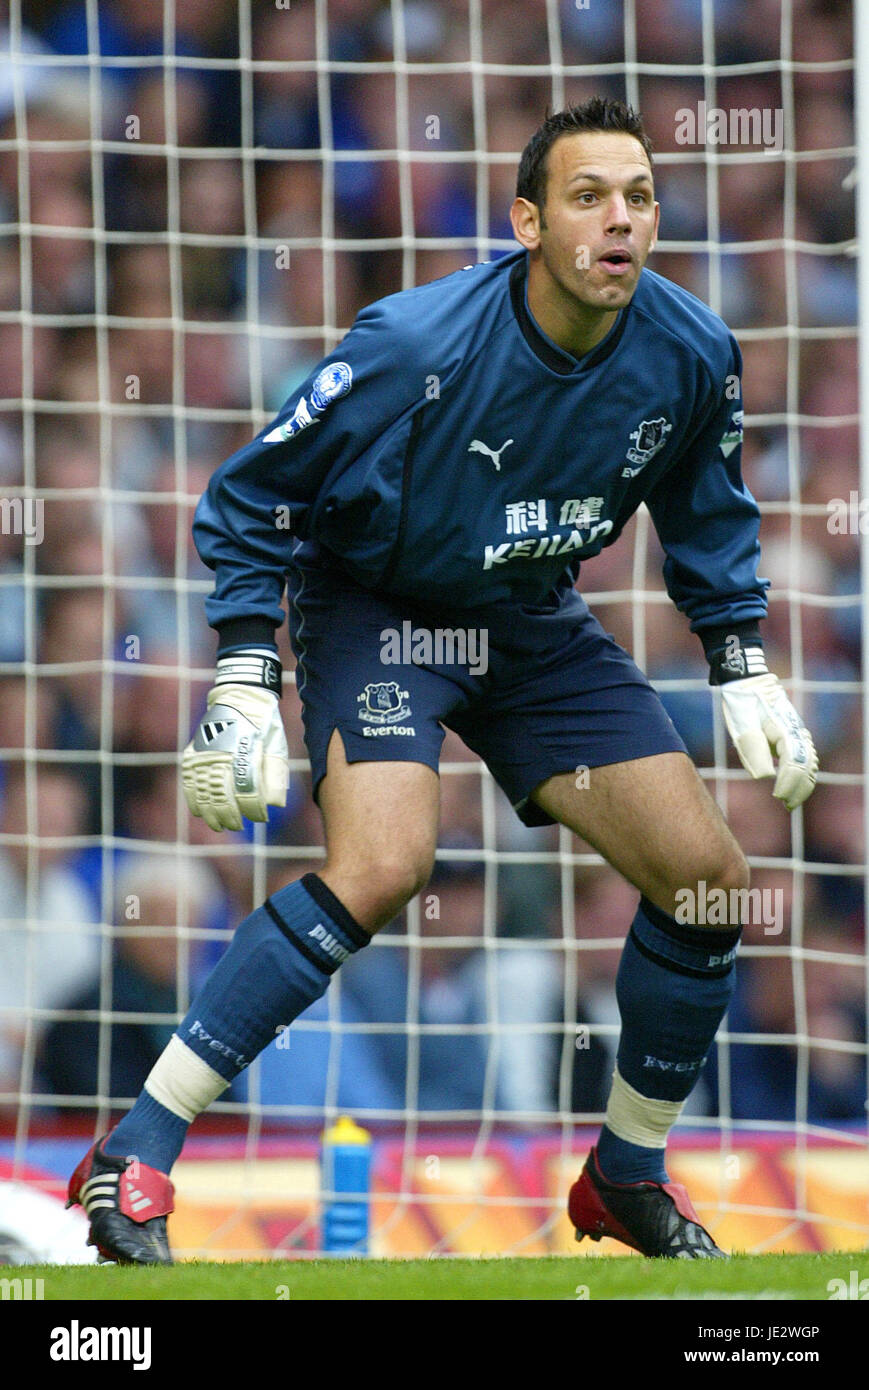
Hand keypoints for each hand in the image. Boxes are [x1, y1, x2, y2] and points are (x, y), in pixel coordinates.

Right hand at [182, 674, 288, 831]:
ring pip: (204, 794)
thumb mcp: (276, 744)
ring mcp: (204, 755)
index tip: (261, 818)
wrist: (240, 697)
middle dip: (232, 817)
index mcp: (245, 753)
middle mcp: (222, 756)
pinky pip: (190, 783)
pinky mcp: (193, 754)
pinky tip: (201, 812)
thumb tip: (274, 805)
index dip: (255, 810)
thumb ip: (275, 775)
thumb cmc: (263, 724)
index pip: (248, 792)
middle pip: (223, 798)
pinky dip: (194, 800)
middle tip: (238, 825)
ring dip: (212, 813)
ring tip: (220, 825)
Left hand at [719, 672, 817, 810]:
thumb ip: (753, 749)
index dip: (788, 782)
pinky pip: (804, 761)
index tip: (778, 797)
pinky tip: (792, 789)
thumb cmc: (742, 704)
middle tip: (784, 804)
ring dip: (802, 785)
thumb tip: (765, 777)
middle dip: (797, 788)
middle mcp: (797, 733)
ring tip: (789, 803)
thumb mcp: (742, 724)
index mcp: (785, 729)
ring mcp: (797, 735)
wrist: (747, 683)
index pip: (794, 762)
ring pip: (808, 765)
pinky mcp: (793, 738)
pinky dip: (801, 777)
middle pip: (806, 766)